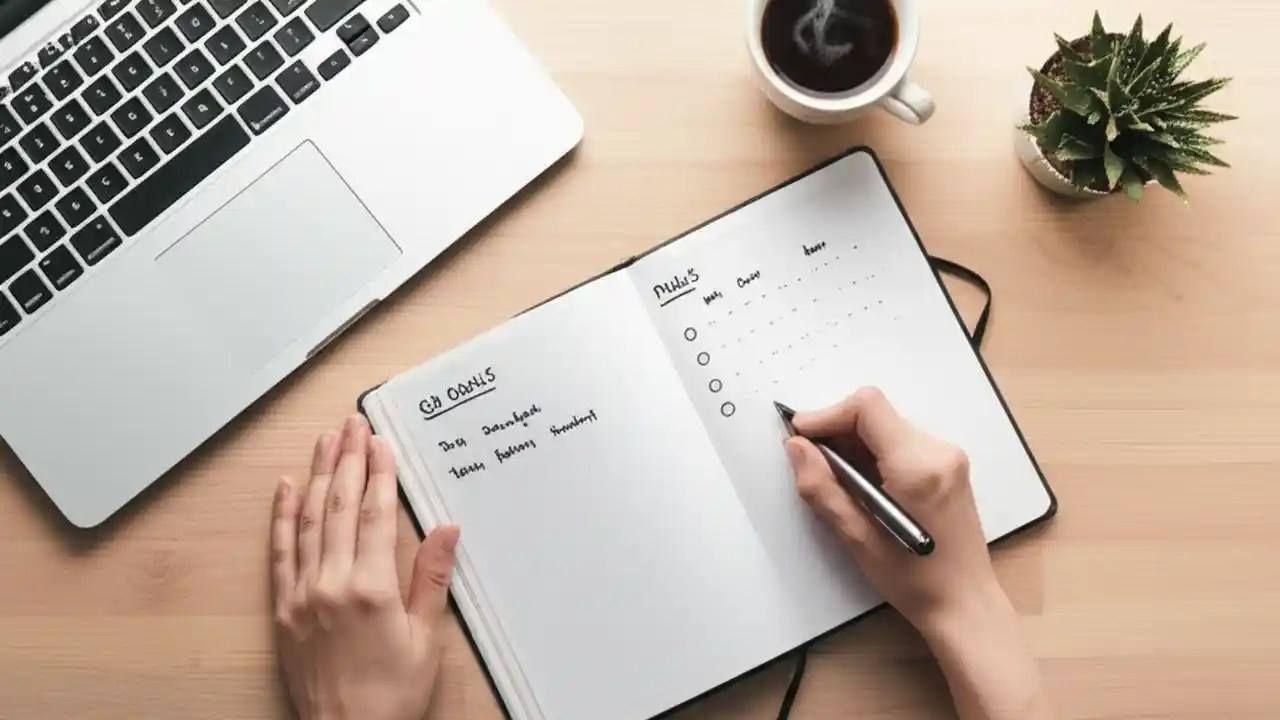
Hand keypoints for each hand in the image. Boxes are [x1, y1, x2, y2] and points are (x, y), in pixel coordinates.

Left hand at [270, 414, 460, 719]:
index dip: (380, 474)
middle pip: (341, 507)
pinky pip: (281, 551)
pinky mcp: (284, 610)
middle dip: (348, 461)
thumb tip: (445, 530)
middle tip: (353, 426)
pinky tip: (287, 488)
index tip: (381, 444)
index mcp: (371, 589)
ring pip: (309, 520)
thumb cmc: (391, 695)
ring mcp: (303, 594)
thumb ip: (432, 579)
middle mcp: (332, 584)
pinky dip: (283, 516)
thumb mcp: (425, 638)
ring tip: (326, 442)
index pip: (376, 515)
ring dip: (319, 477)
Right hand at [784, 387, 997, 632]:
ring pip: (886, 426)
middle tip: (814, 465)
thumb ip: (822, 487)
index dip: (827, 414)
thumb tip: (796, 447)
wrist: (965, 603)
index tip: (801, 437)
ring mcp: (948, 457)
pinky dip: (874, 453)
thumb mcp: (857, 538)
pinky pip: (901, 441)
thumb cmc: (915, 581)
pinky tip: (865, 486)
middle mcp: (938, 451)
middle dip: (837, 432)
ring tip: (839, 482)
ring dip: (855, 444)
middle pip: (876, 414)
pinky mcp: (949, 466)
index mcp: (918, 466)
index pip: (868, 407)